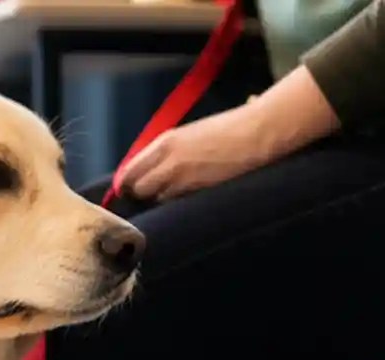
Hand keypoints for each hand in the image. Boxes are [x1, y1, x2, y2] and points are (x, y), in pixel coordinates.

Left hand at [117, 66, 340, 201]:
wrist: (257, 133)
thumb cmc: (225, 129)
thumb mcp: (187, 134)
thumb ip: (164, 150)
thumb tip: (147, 167)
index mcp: (164, 143)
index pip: (129, 171)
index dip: (127, 182)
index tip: (129, 186)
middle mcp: (168, 161)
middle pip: (138, 189)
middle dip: (139, 194)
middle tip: (147, 194)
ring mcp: (184, 179)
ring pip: (156, 200)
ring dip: (159, 200)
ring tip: (170, 195)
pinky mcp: (199, 192)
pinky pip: (177, 204)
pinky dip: (176, 204)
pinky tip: (184, 200)